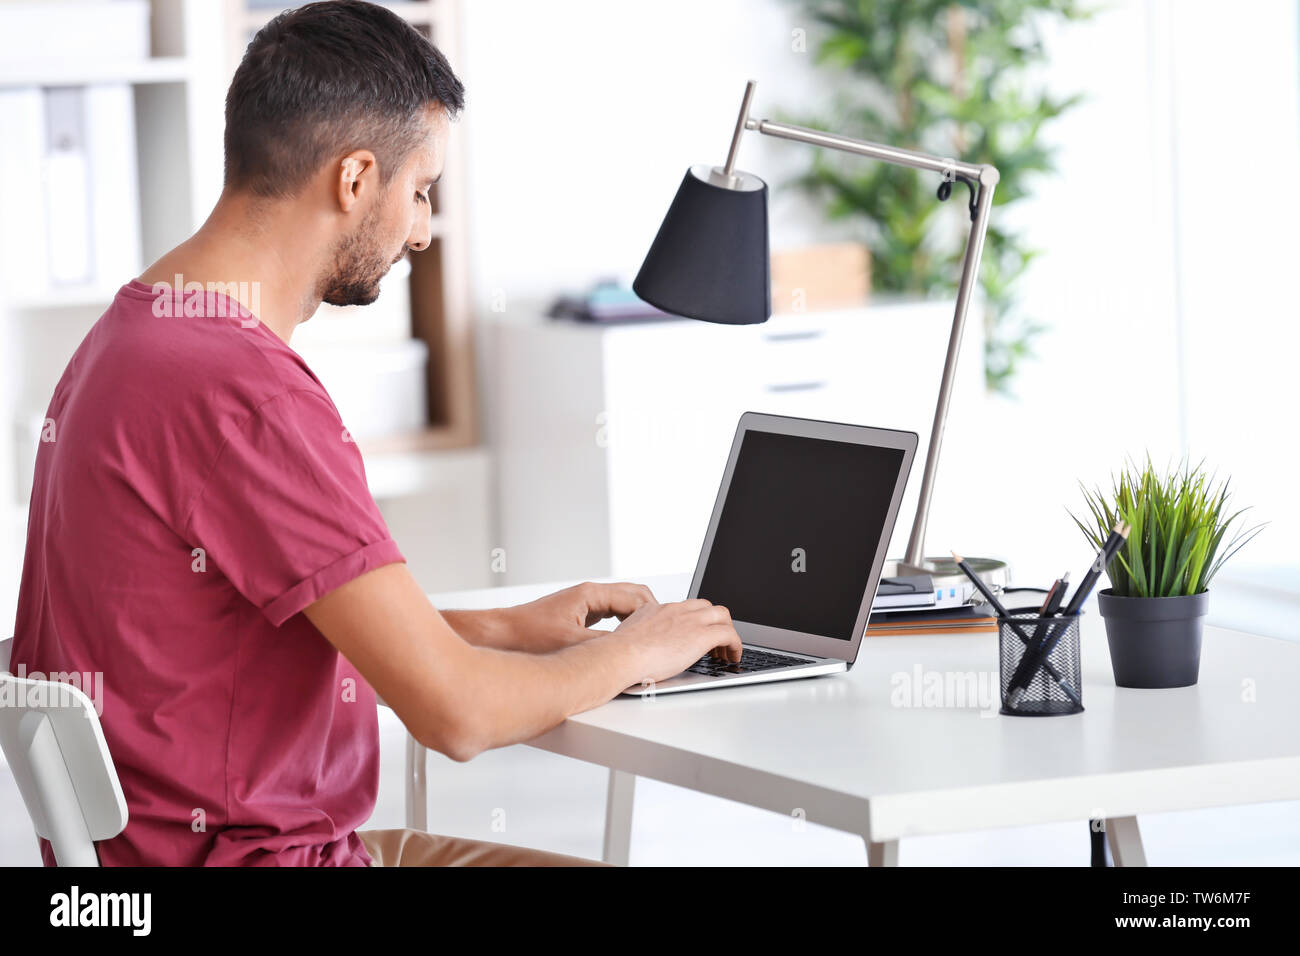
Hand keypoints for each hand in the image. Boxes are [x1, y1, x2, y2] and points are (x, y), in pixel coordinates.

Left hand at [501, 581, 658, 651]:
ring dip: (636, 622)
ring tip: (647, 642)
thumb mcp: (573, 644)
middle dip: (650, 615)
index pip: (637, 598)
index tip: (664, 632)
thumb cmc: (528, 635)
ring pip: (622, 607)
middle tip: (662, 636)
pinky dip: (621, 628)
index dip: (655, 615)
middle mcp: (589, 595)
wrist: (500, 636)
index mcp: (591, 594)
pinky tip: (622, 646)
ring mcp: (583, 604)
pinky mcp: (577, 616)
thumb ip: (604, 647)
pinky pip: (609, 617)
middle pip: (634, 597)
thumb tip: (629, 654)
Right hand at [613, 599, 741, 685]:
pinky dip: (735, 645)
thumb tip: (635, 649)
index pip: (683, 608)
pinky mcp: (701, 635)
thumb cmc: (618, 653)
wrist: (621, 655)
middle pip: (706, 606)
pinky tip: (733, 657)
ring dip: (727, 632)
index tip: (694, 633)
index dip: (694, 621)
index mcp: (656, 610)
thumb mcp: (626, 638)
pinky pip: (729, 634)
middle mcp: (675, 610)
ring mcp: (689, 620)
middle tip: (714, 642)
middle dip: (714, 623)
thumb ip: (637, 638)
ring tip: (726, 651)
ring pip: (721, 615)